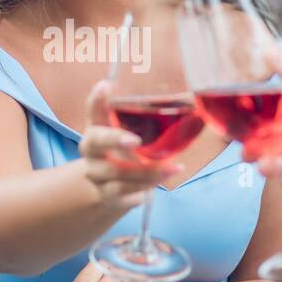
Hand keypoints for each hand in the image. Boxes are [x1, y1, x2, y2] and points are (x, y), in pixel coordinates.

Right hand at [78, 78, 182, 211]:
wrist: (109, 186)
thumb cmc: (126, 151)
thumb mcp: (132, 133)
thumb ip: (149, 117)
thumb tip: (191, 98)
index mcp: (97, 127)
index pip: (93, 109)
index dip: (97, 99)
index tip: (105, 86)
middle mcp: (90, 150)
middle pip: (95, 142)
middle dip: (115, 140)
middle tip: (136, 141)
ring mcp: (96, 174)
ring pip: (117, 174)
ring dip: (146, 172)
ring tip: (173, 168)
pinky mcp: (106, 195)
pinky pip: (124, 194)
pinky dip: (143, 190)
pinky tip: (158, 187)